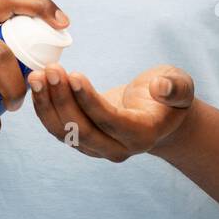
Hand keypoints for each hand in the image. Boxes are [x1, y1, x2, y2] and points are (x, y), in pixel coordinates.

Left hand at [26, 62, 194, 161]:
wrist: (158, 116)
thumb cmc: (170, 96)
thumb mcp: (182, 86)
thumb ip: (175, 87)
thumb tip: (160, 88)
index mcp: (142, 135)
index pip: (110, 121)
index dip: (90, 100)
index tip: (74, 75)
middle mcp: (117, 148)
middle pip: (83, 130)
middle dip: (63, 100)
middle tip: (51, 69)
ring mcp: (97, 149)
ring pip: (64, 132)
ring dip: (47, 104)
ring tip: (37, 75)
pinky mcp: (82, 141)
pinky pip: (57, 128)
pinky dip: (44, 107)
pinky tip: (37, 84)